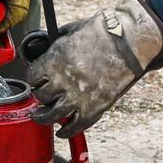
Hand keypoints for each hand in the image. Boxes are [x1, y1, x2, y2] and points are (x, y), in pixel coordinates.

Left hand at [28, 0, 162, 136]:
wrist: (130, 40)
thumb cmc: (103, 31)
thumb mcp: (71, 31)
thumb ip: (55, 44)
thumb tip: (45, 49)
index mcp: (54, 60)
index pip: (32, 77)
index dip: (33, 79)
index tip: (36, 80)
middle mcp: (63, 81)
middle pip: (41, 97)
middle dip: (40, 96)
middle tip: (41, 96)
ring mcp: (79, 97)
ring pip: (52, 116)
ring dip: (43, 117)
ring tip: (40, 117)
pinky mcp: (95, 108)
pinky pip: (75, 126)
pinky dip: (66, 131)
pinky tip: (61, 131)